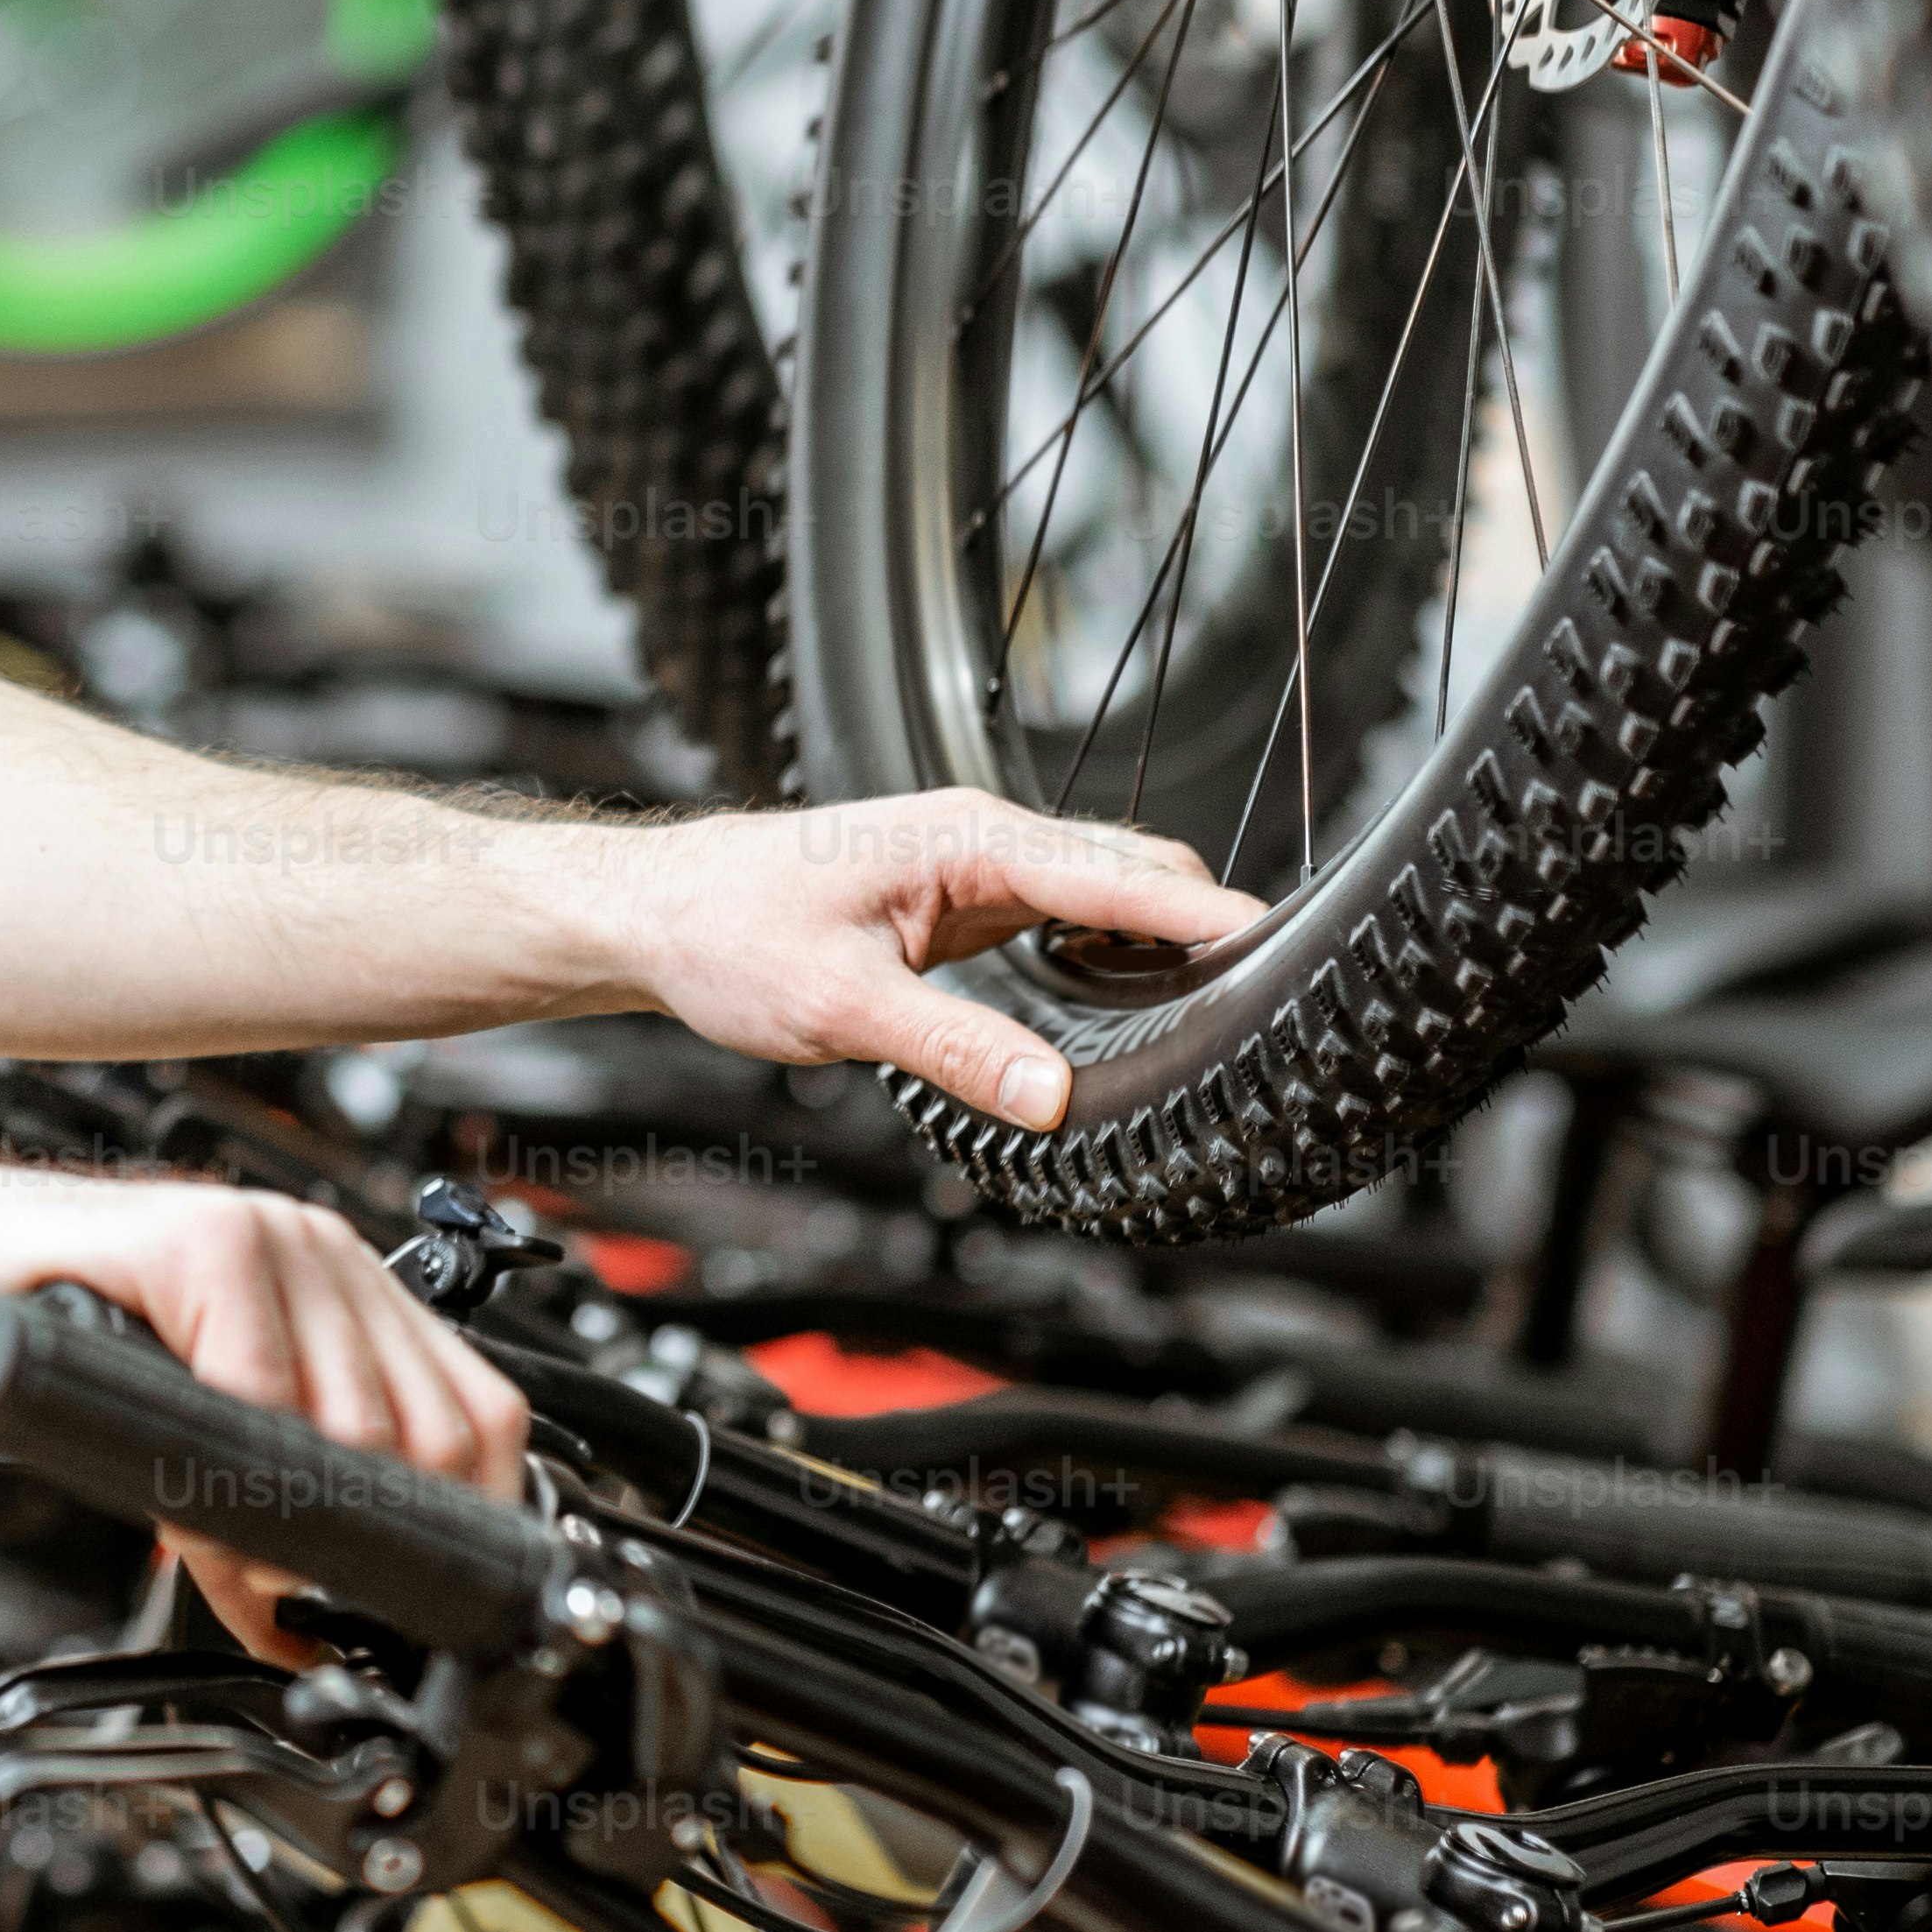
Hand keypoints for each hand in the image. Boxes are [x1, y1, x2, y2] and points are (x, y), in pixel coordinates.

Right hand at [0, 1162, 526, 1658]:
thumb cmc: (46, 1325)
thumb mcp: (185, 1423)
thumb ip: (265, 1494)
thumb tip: (309, 1628)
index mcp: (344, 1283)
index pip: (478, 1413)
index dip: (464, 1524)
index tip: (413, 1605)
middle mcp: (324, 1247)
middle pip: (435, 1432)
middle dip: (374, 1547)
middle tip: (290, 1599)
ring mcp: (270, 1233)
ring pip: (355, 1424)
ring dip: (293, 1529)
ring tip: (223, 1559)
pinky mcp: (200, 1239)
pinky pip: (260, 1391)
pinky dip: (230, 1485)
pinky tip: (181, 1514)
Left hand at [561, 790, 1260, 1132]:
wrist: (655, 914)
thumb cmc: (724, 934)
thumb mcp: (839, 1008)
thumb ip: (952, 1047)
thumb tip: (1048, 1095)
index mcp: (964, 838)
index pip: (1118, 871)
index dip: (1203, 911)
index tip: (1276, 943)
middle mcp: (979, 835)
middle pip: (1131, 868)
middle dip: (1201, 920)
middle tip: (1265, 995)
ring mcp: (972, 861)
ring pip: (1101, 887)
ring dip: (1158, 932)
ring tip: (1219, 999)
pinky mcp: (958, 892)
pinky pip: (1063, 908)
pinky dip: (1110, 941)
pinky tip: (1127, 993)